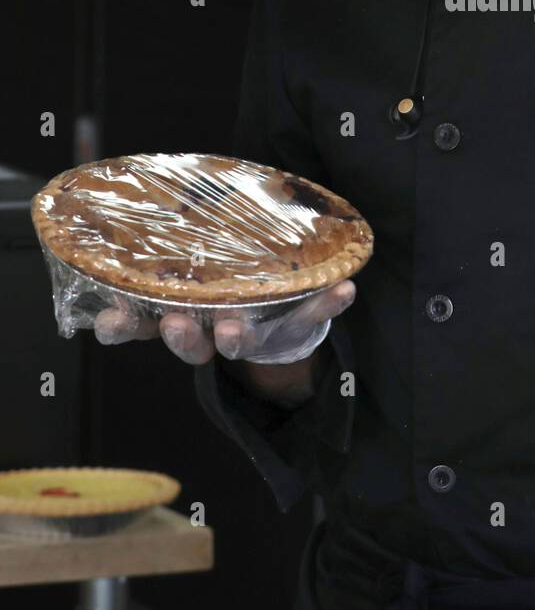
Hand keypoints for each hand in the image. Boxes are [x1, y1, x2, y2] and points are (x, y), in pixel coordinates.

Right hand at [92, 280, 356, 365]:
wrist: (278, 330)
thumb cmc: (223, 293)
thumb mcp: (190, 284)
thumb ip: (155, 272)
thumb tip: (121, 267)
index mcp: (185, 316)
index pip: (147, 326)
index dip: (127, 327)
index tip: (114, 319)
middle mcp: (215, 330)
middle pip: (190, 342)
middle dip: (181, 336)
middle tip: (175, 324)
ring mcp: (257, 330)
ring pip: (238, 342)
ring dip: (236, 337)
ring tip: (235, 330)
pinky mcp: (296, 324)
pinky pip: (314, 314)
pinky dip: (330, 302)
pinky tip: (345, 289)